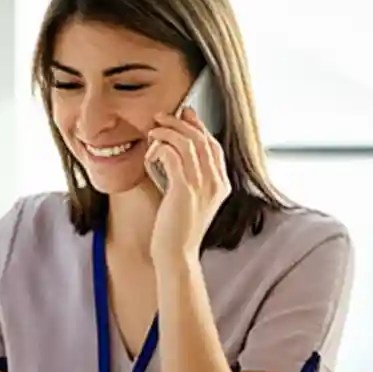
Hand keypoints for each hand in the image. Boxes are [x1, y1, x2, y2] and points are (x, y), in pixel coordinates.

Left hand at [146, 107, 230, 262]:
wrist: (176, 256)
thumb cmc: (178, 230)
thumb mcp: (192, 202)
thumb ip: (191, 180)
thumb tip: (177, 154)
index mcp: (222, 186)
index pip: (214, 145)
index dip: (199, 126)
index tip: (184, 114)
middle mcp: (216, 183)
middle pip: (202, 139)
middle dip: (180, 122)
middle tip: (161, 117)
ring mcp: (202, 186)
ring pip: (187, 143)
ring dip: (167, 132)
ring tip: (153, 131)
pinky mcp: (184, 190)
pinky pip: (172, 155)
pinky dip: (159, 148)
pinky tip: (150, 152)